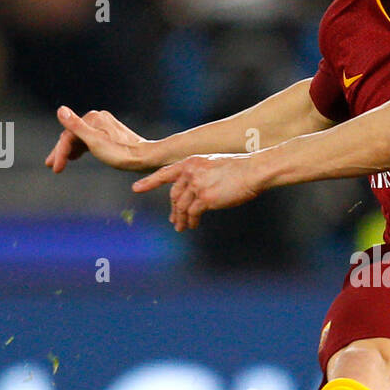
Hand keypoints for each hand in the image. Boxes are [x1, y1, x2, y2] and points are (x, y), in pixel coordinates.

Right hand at [46, 107, 148, 172]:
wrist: (145, 158)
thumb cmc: (121, 153)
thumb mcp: (94, 142)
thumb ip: (76, 126)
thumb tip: (61, 109)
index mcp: (93, 119)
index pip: (69, 134)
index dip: (60, 151)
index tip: (55, 168)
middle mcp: (98, 118)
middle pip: (74, 135)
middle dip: (62, 151)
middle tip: (52, 166)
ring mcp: (104, 125)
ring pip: (81, 138)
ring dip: (69, 151)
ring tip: (60, 164)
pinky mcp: (109, 134)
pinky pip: (89, 140)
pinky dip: (80, 148)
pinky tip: (75, 156)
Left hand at [131, 153, 265, 230]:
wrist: (253, 170)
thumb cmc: (240, 168)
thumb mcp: (214, 165)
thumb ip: (200, 175)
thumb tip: (195, 192)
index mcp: (191, 162)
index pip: (165, 173)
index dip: (149, 182)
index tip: (136, 189)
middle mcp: (191, 172)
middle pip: (174, 194)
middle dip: (173, 209)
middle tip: (173, 220)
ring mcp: (197, 185)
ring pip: (181, 206)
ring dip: (180, 219)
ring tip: (181, 227)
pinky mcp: (205, 198)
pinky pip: (192, 213)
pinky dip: (190, 221)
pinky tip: (192, 225)